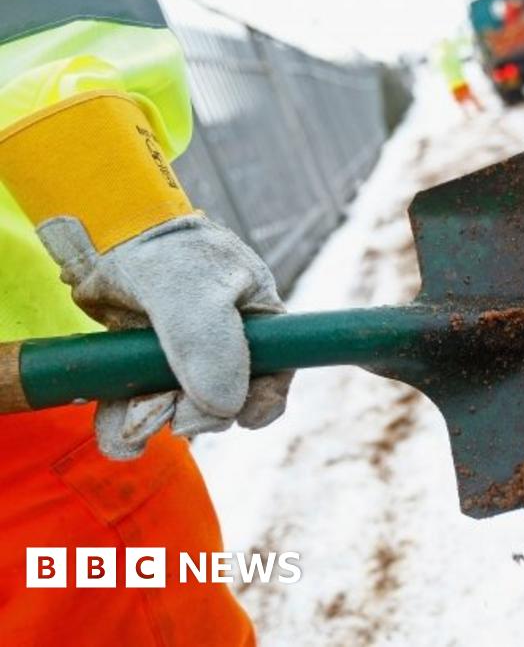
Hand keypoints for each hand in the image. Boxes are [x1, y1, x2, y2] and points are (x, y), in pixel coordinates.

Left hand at [39, 214, 292, 458]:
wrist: (106, 237)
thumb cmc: (164, 254)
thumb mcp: (191, 290)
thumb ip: (208, 345)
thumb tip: (225, 409)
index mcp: (257, 324)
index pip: (275, 377)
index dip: (261, 403)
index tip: (240, 418)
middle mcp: (224, 348)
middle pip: (224, 403)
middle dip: (199, 415)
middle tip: (174, 413)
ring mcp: (181, 361)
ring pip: (177, 413)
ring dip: (156, 423)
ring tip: (134, 416)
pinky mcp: (141, 369)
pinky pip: (139, 413)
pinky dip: (127, 426)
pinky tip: (120, 428)